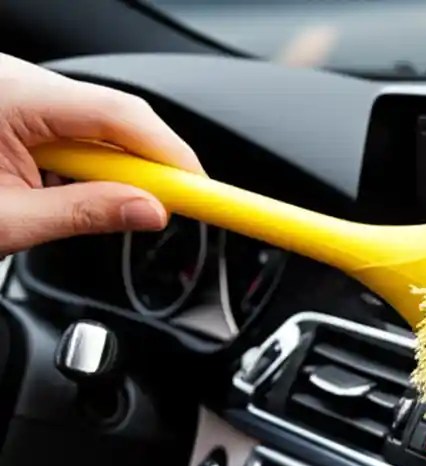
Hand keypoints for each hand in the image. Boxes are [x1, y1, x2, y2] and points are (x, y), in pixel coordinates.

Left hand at [0, 53, 202, 254]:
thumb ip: (83, 214)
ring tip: (104, 202)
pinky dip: (88, 159)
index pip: (117, 114)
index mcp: (14, 96)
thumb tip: (150, 211)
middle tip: (167, 206)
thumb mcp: (9, 220)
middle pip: (115, 114)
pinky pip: (74, 123)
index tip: (201, 189)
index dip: (169, 153)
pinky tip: (72, 185)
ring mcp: (21, 87)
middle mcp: (19, 80)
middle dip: (147, 164)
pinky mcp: (22, 101)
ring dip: (113, 165)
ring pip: (98, 121)